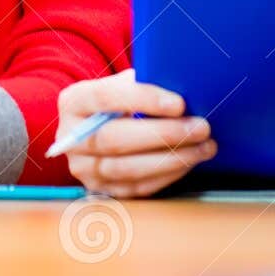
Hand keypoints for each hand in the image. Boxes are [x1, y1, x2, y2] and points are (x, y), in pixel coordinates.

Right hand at [57, 70, 214, 197]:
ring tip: (203, 148)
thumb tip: (184, 88)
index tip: (179, 103)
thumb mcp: (121, 85)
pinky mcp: (100, 190)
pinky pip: (136, 188)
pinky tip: (189, 162)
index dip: (143, 100)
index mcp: (73, 102)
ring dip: (171, 159)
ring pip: (127, 169)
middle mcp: (70, 137)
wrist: (95, 128)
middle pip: (115, 139)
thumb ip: (142, 85)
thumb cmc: (117, 101)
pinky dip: (167, 176)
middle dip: (164, 135)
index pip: (105, 98)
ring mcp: (82, 168)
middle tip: (200, 128)